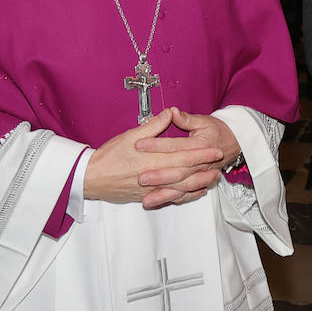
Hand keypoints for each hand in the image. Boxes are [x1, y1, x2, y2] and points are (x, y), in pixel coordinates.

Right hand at [82, 108, 224, 208]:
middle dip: (205, 167)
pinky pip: (171, 198)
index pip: (182, 154)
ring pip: (181, 187)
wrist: (91, 178)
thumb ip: (152, 126)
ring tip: (213, 178)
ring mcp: (152, 188)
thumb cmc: (108, 156)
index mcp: (152, 157)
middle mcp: (155, 174)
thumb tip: (169, 113)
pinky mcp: (147, 197)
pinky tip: (195, 192)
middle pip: (186, 171)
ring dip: (199, 182)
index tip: (215, 148)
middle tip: (220, 162)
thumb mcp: (129, 135)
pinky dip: (185, 195)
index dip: (201, 152)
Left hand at [135, 110, 239, 208]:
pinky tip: (160, 203)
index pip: (175, 146)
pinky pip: (185, 195)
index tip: (139, 145)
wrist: (234, 143)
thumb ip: (185, 118)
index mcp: (200, 145)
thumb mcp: (203, 121)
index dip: (157, 145)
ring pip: (180, 187)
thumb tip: (171, 112)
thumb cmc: (217, 131)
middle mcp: (201, 163)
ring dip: (164, 194)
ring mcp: (200, 175)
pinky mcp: (199, 183)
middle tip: (140, 178)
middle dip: (159, 176)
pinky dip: (172, 199)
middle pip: (177, 171)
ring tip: (147, 199)